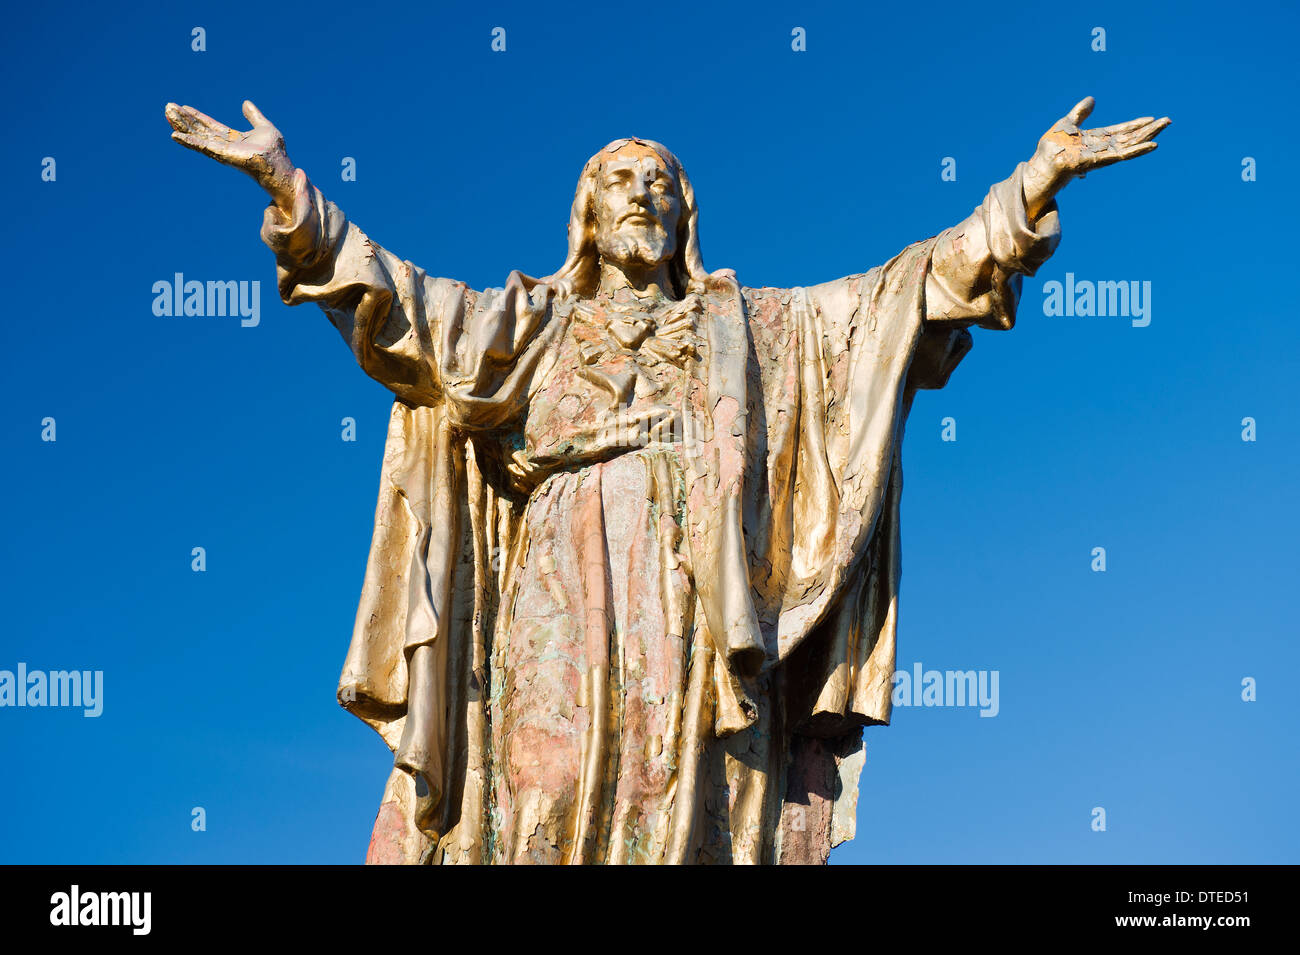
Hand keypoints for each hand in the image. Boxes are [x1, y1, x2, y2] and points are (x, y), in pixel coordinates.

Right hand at [165, 100, 297, 212]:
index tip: (184, 107)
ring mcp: (221, 150)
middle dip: (185, 120)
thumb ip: (254, 116)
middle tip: (168, 108)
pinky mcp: (221, 154)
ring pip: (197, 136)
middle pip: (200, 130)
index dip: (198, 116)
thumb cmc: (275, 152)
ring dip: (182, 126)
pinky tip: (174, 135)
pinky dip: (188, 141)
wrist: (279, 165)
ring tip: (167, 115)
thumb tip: (246, 103)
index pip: (211, 126)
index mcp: (233, 138)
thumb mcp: (264, 127)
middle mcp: (224, 145)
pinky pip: (201, 146)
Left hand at [1024, 97, 1169, 217]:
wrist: (1042, 163)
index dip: (1136, 125)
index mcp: (1096, 139)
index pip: (1121, 131)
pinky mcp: (1100, 161)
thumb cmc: (1051, 148)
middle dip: (1149, 130)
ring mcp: (1102, 155)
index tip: (1151, 118)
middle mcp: (1102, 148)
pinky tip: (1153, 145)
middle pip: (1130, 137)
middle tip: (1168, 121)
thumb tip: (1092, 99)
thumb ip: (1080, 113)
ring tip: (1164, 128)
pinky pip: (1123, 155)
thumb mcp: (1068, 123)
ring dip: (1148, 137)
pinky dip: (1138, 150)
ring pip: (1131, 145)